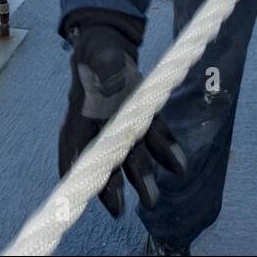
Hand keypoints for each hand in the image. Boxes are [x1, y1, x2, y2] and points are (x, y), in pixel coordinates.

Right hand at [58, 14, 186, 216]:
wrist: (111, 45)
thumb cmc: (101, 53)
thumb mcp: (103, 56)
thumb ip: (107, 71)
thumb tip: (109, 85)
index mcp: (82, 113)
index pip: (77, 147)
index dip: (83, 171)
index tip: (85, 192)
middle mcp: (98, 125)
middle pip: (105, 157)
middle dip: (112, 185)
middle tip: (119, 211)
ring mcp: (118, 123)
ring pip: (129, 153)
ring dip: (141, 175)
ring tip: (152, 200)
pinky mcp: (137, 117)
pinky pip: (152, 136)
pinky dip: (165, 149)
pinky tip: (179, 165)